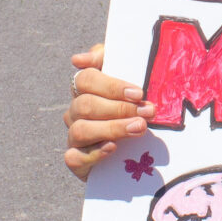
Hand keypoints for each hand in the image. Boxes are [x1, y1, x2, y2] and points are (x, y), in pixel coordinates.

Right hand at [63, 43, 155, 182]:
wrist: (139, 151)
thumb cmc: (134, 108)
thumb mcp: (130, 82)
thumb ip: (111, 59)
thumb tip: (78, 59)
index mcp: (86, 90)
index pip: (85, 79)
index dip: (111, 86)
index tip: (138, 93)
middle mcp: (76, 112)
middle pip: (85, 105)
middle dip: (120, 108)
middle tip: (147, 112)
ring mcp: (74, 137)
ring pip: (81, 130)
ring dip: (112, 128)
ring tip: (139, 128)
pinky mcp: (77, 161)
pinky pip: (75, 158)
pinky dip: (95, 153)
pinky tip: (113, 148)